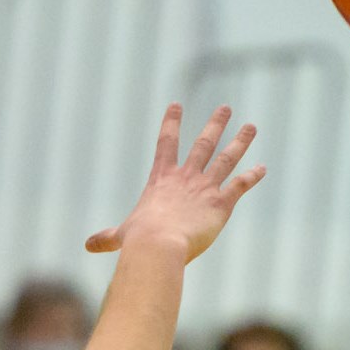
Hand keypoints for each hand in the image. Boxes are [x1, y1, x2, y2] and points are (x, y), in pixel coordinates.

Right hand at [85, 104, 264, 262]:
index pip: (165, 142)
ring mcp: (205, 187)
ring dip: (240, 142)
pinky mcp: (222, 202)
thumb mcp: (122, 235)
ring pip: (226, 158)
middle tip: (226, 108)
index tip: (176, 103)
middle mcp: (185, 177)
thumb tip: (87, 246)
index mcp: (161, 179)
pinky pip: (240, 185)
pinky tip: (262, 168)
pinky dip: (252, 176)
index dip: (171, 122)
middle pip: (203, 144)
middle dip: (216, 124)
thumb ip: (108, 238)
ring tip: (251, 127)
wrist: (159, 244)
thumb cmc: (139, 240)